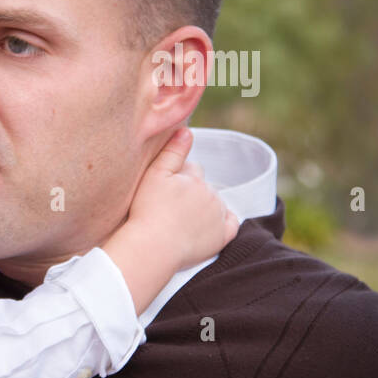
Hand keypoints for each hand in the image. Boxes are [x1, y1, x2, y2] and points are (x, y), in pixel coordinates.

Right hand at [103, 128, 238, 312]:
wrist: (153, 247)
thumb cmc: (146, 211)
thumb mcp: (154, 176)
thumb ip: (172, 152)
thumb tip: (187, 131)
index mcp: (194, 177)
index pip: (191, 170)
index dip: (177, 178)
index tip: (164, 190)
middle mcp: (210, 193)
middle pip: (203, 186)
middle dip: (191, 192)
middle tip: (170, 206)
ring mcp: (218, 215)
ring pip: (215, 203)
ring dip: (203, 207)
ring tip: (180, 221)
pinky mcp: (222, 236)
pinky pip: (231, 224)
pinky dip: (223, 222)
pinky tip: (207, 227)